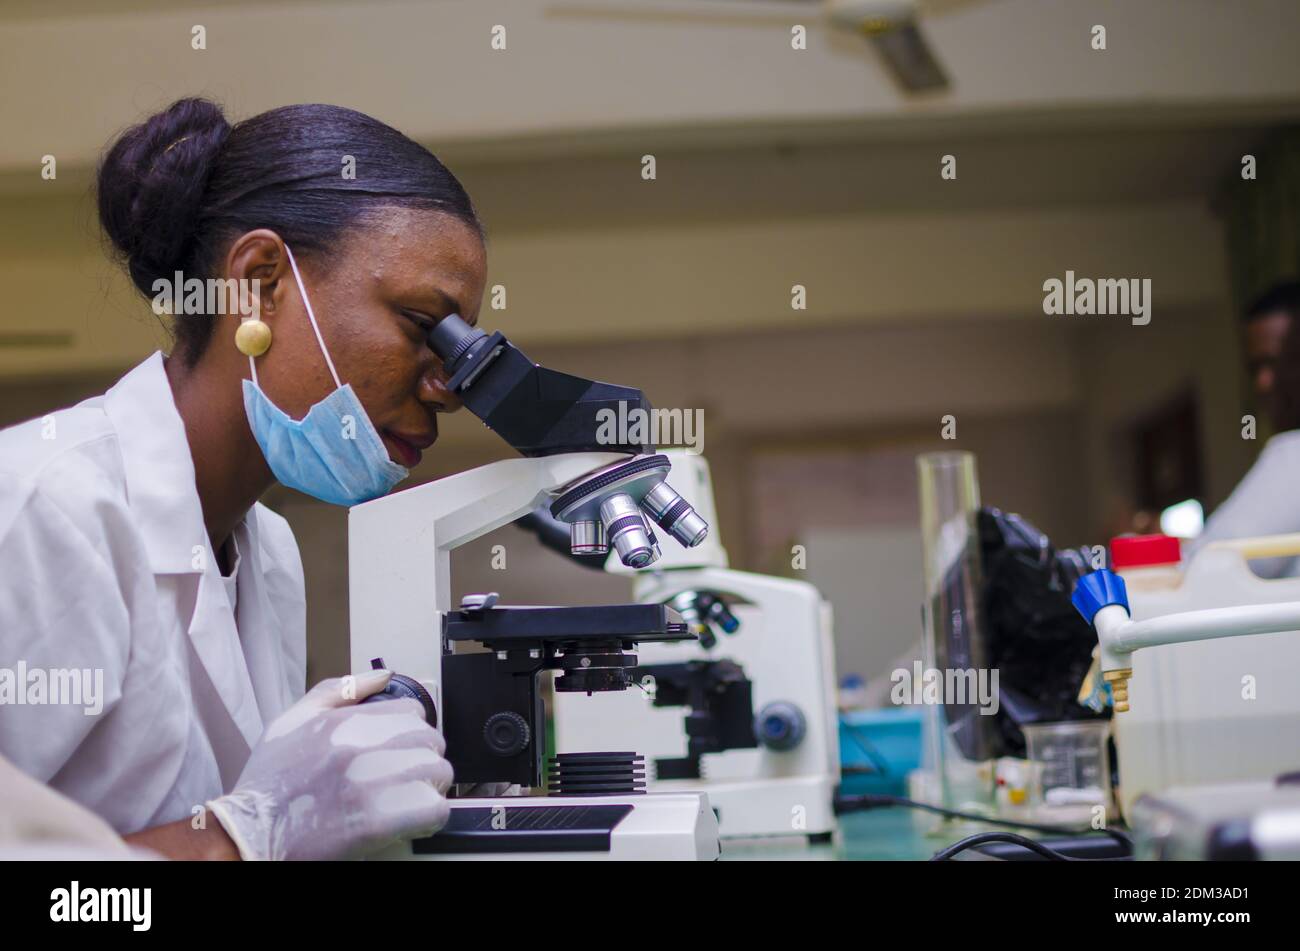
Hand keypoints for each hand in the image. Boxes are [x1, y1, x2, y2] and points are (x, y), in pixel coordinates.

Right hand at [206, 670, 451, 859]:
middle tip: (406, 777)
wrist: (246, 835)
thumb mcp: (292, 721)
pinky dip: (428, 817)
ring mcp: (369, 784)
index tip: (401, 750)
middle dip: (423, 759)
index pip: (413, 711)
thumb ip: (340, 691)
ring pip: (437, 773)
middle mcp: (359, 747)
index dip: (410, 732)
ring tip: (409, 800)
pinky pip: (433, 809)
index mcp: (343, 722)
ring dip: (428, 787)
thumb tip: (383, 675)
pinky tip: (411, 821)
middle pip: (430, 741)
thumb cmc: (268, 782)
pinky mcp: (376, 823)